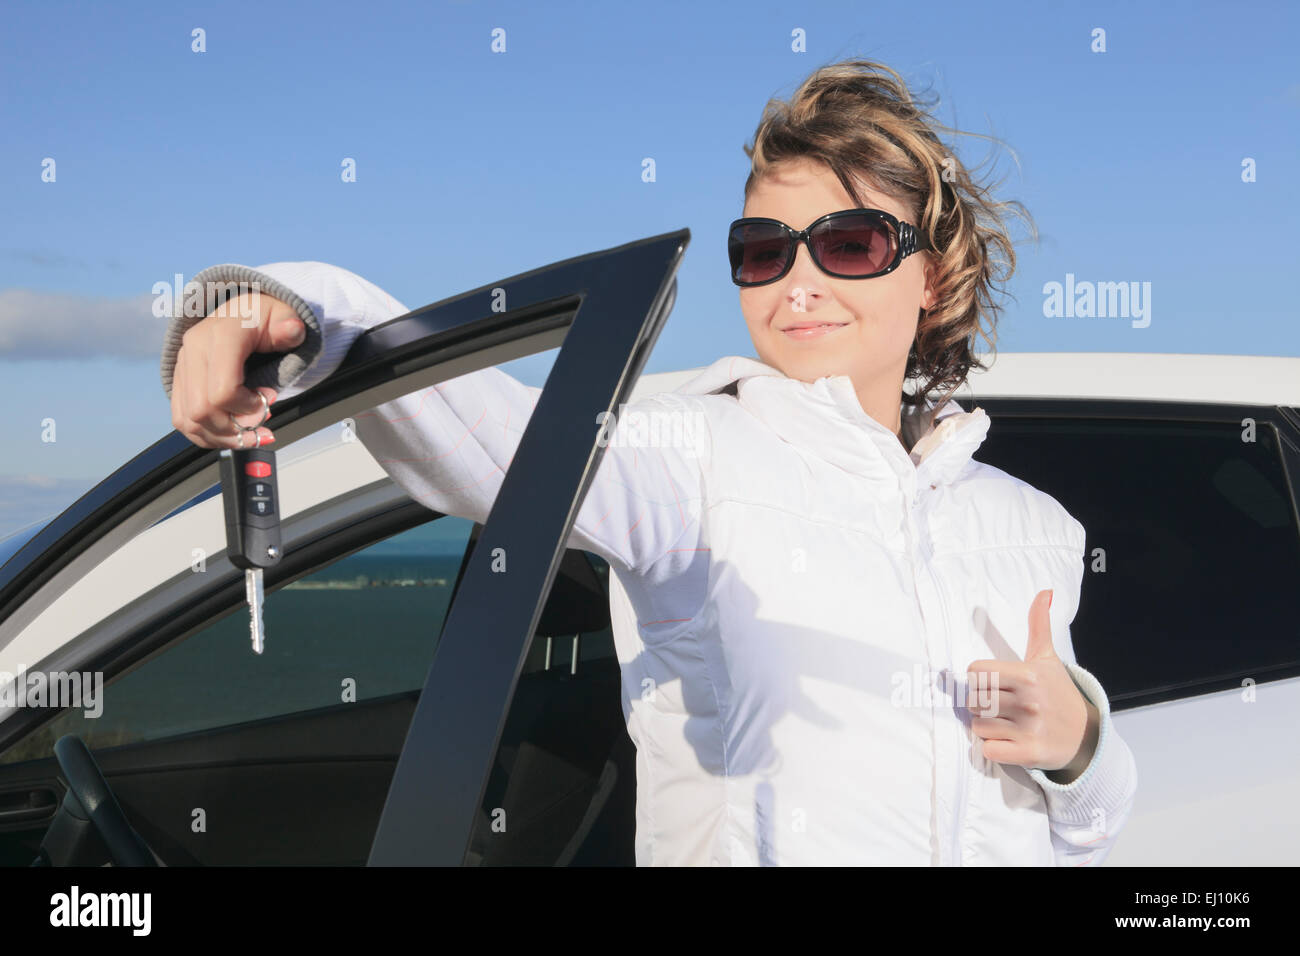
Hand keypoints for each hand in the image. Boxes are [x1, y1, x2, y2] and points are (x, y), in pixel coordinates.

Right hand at [170, 290, 305, 448]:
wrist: (243, 313)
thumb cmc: (263, 317)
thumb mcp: (283, 315)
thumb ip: (288, 326)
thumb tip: (293, 330)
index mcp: (220, 336)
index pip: (223, 391)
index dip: (249, 407)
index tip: (271, 399)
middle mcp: (193, 350)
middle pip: (202, 411)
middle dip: (236, 427)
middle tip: (263, 423)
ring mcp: (182, 367)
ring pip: (189, 421)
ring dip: (224, 437)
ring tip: (252, 434)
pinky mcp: (179, 382)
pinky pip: (183, 421)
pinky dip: (209, 435)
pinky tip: (234, 434)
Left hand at [966, 589, 1099, 779]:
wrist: (1087, 736)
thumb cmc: (1059, 694)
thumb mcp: (1048, 658)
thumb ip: (1039, 625)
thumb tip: (1044, 592)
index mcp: (1027, 675)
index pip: (975, 671)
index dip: (979, 678)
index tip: (993, 684)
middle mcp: (1028, 701)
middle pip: (973, 699)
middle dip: (981, 703)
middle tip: (999, 706)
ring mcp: (1028, 728)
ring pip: (977, 725)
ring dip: (986, 726)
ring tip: (1006, 723)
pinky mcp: (1027, 754)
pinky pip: (987, 749)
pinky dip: (993, 748)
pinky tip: (1008, 742)